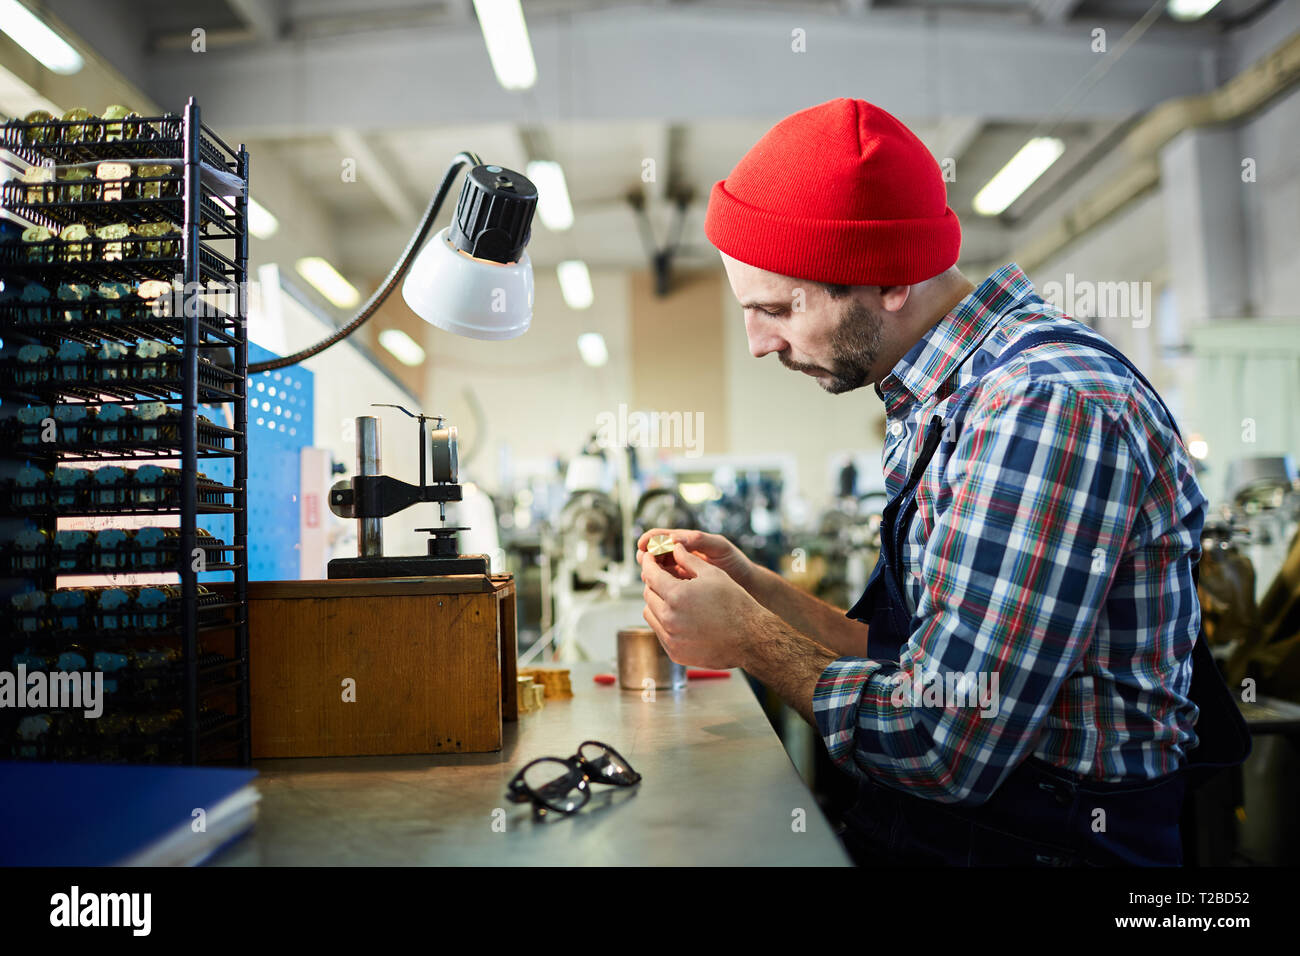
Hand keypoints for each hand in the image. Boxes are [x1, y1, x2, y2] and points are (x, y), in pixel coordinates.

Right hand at [635, 527, 755, 590]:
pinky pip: (666, 586)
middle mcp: (680, 557)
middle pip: (654, 554)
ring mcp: (679, 573)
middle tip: (644, 560)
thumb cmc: (735, 562)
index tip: (643, 544)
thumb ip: (698, 540)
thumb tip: (674, 539)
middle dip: (646, 555)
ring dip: (650, 572)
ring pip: (658, 571)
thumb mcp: (719, 547)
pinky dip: (660, 586)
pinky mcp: (682, 589)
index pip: (661, 537)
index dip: (649, 539)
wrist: (747, 585)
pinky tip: (658, 589)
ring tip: (649, 574)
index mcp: (686, 542)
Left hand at [640, 542, 768, 669]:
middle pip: (648, 594)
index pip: (651, 575)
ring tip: (670, 596)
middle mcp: (669, 618)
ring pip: (650, 614)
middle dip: (653, 582)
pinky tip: (678, 614)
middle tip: (661, 576)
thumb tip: (674, 548)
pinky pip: (660, 632)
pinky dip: (663, 621)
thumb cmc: (735, 603)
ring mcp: (671, 638)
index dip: (648, 563)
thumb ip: (688, 560)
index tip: (649, 558)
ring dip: (656, 602)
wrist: (750, 639)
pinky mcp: (675, 653)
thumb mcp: (713, 574)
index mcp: (676, 595)